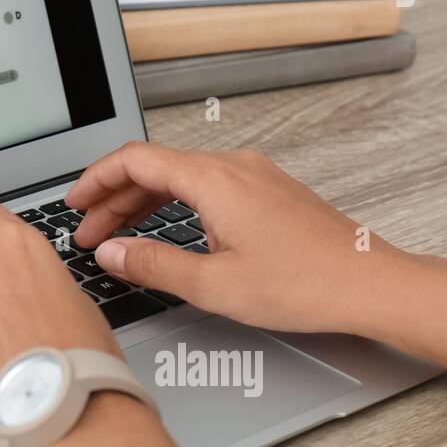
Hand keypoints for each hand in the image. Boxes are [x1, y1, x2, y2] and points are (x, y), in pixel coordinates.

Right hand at [66, 142, 404, 334]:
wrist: (372, 284)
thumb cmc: (306, 284)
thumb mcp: (214, 285)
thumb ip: (153, 265)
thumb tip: (113, 253)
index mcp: (213, 179)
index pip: (135, 161)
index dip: (96, 180)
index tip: (75, 204)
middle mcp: (233, 167)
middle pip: (155, 168)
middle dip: (115, 200)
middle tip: (91, 234)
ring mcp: (255, 176)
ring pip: (181, 177)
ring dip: (144, 204)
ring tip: (121, 238)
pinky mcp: (269, 192)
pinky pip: (207, 186)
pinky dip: (176, 205)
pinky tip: (170, 234)